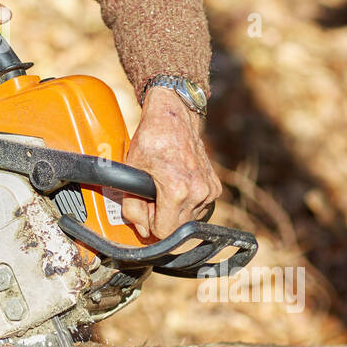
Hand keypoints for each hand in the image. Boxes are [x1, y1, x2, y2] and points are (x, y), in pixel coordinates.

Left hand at [120, 86, 221, 239]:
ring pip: (188, 220)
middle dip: (161, 218)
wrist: (174, 115)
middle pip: (177, 227)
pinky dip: (185, 204)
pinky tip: (175, 187)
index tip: (145, 210)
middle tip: (151, 196)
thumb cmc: (152, 138)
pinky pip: (198, 210)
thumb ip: (133, 206)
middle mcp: (198, 192)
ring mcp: (209, 190)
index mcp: (178, 190)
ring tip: (162, 189)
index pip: (165, 231)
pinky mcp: (214, 188)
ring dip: (174, 211)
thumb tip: (143, 231)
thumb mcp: (132, 170)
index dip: (150, 225)